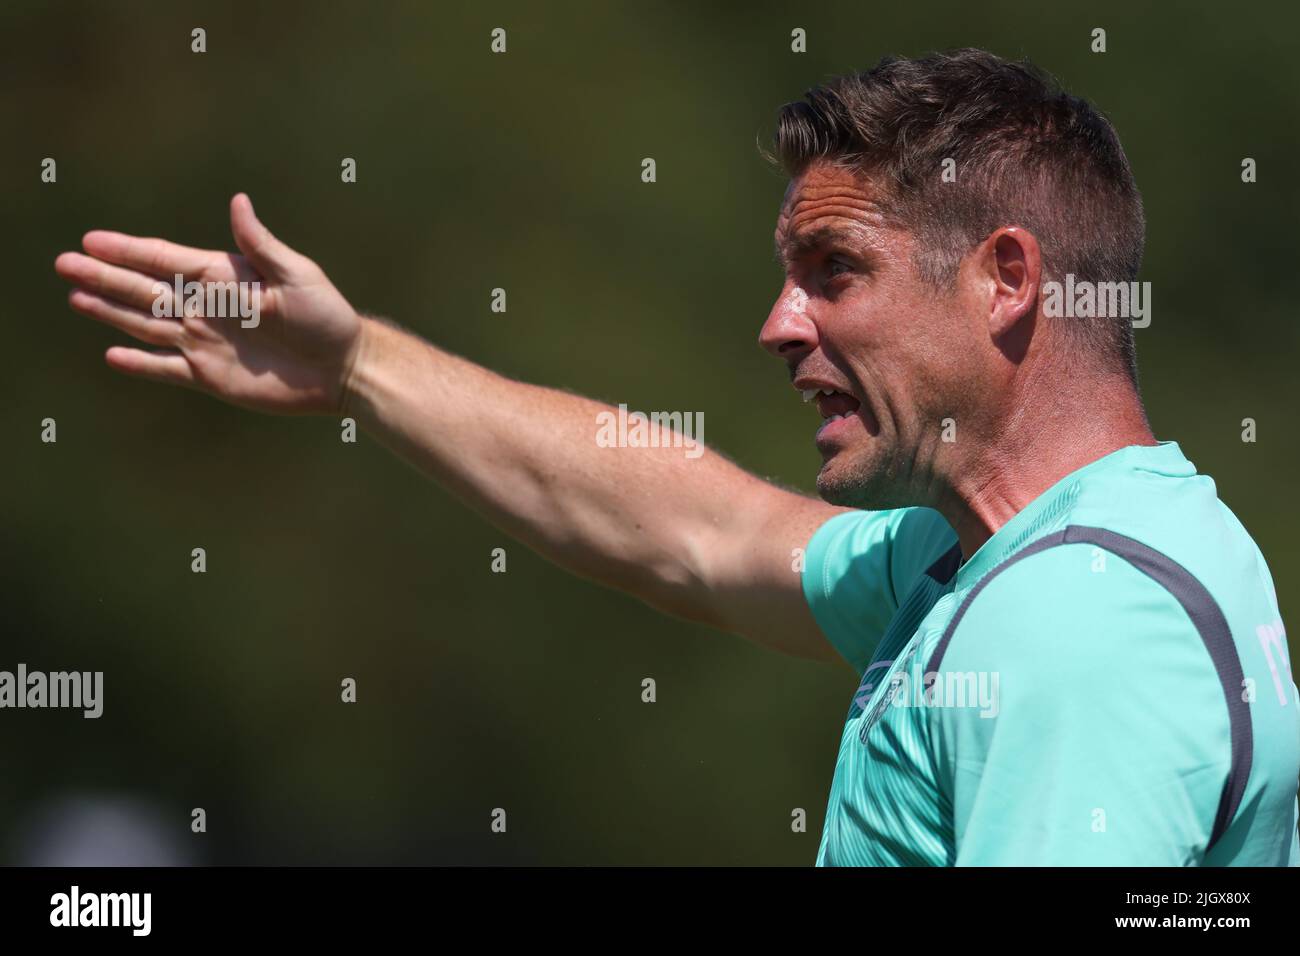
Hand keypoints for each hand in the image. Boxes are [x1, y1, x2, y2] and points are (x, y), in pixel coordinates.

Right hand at [56, 193, 362, 414]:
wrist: (344, 370)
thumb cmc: (327, 317)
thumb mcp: (297, 275)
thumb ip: (261, 245)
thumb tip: (238, 202)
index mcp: (224, 277)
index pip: (165, 259)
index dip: (128, 250)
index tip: (91, 239)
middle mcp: (208, 307)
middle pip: (144, 289)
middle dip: (104, 276)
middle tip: (63, 263)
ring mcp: (206, 342)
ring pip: (146, 324)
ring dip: (110, 312)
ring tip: (75, 298)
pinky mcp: (211, 376)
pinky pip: (167, 368)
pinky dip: (140, 362)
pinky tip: (112, 353)